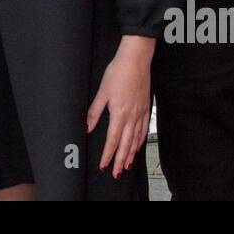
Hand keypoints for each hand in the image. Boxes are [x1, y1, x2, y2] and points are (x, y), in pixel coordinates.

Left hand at [86, 35, 153, 179]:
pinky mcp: (146, 108)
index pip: (112, 141)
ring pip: (136, 139)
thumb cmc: (118, 72)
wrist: (136, 60)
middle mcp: (132, 116)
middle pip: (126, 145)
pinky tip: (138, 145)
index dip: (108, 155)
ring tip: (127, 165)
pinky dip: (140, 141)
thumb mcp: (102, 92)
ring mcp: (141, 113)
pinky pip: (144, 129)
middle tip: (117, 173)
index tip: (104, 165)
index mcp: (119, 114)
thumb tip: (87, 127)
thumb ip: (94, 111)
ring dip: (131, 154)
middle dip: (121, 161)